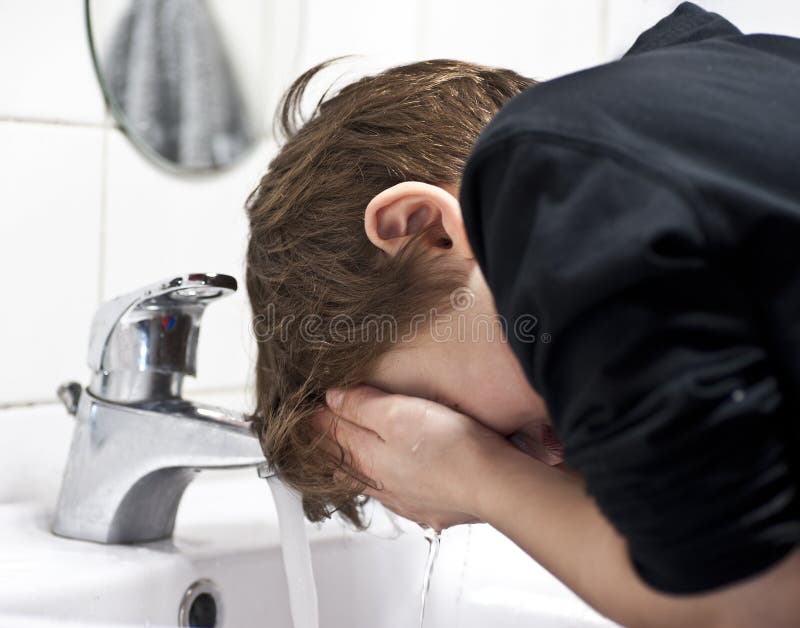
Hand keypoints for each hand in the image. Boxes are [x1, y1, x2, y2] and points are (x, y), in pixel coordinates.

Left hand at [312, 385, 513, 530]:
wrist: (493, 484)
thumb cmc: (450, 447)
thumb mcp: (398, 412)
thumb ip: (362, 406)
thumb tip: (332, 401)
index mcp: (367, 457)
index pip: (332, 435)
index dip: (318, 418)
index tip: (306, 409)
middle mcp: (381, 483)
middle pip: (344, 463)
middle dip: (328, 447)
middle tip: (315, 434)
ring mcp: (405, 499)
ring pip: (369, 482)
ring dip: (354, 467)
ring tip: (344, 458)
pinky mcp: (430, 507)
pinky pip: (397, 495)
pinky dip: (386, 484)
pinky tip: (394, 482)